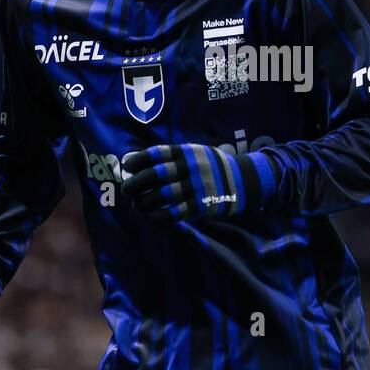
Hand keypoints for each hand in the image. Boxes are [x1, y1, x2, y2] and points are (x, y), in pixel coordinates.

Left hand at [120, 143, 276, 222]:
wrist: (243, 181)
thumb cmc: (211, 167)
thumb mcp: (196, 153)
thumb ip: (173, 156)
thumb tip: (137, 161)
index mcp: (186, 152)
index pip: (156, 154)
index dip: (138, 161)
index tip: (128, 167)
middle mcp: (190, 168)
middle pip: (154, 176)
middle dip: (134, 184)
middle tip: (126, 190)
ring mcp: (195, 187)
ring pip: (160, 196)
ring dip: (143, 203)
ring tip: (138, 205)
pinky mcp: (200, 206)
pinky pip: (173, 213)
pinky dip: (158, 216)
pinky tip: (151, 217)